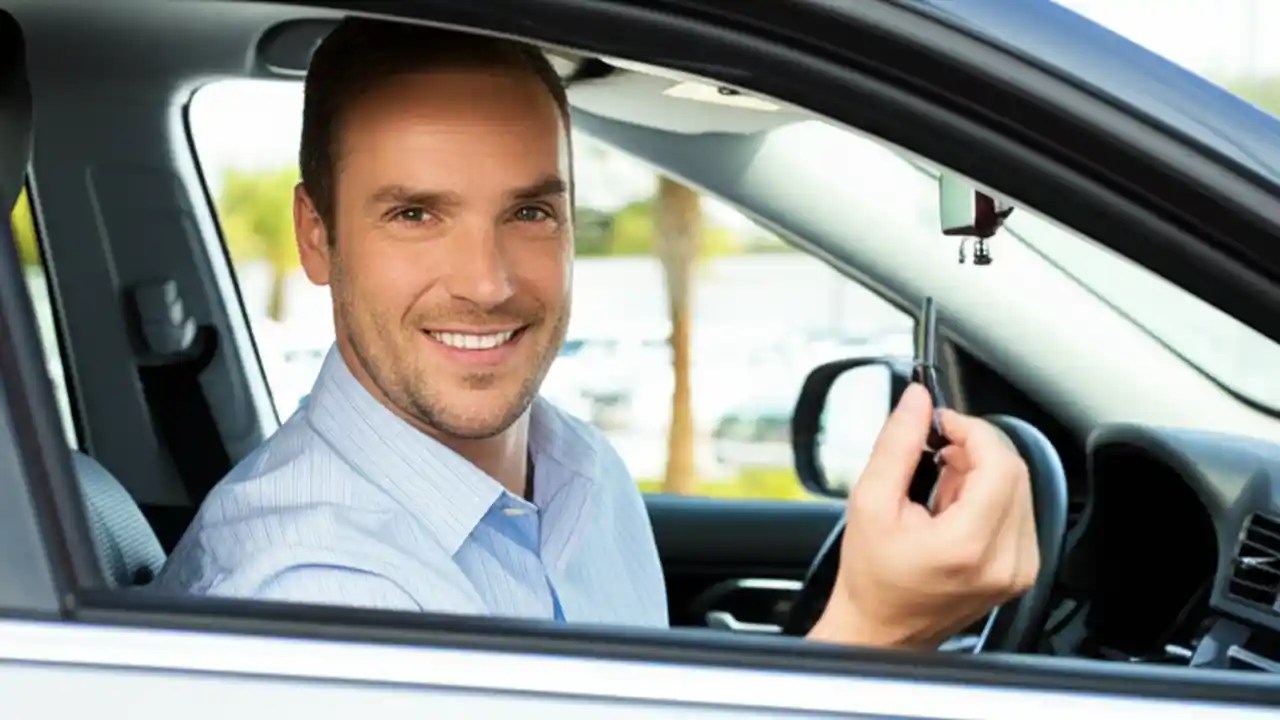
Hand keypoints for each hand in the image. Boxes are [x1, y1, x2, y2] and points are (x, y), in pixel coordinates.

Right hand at [808, 383, 1038, 649]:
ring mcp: (1018, 569)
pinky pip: (1018, 510)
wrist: (880, 629)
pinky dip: (989, 498)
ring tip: (939, 494)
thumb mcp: (870, 501)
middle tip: (935, 456)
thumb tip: (918, 401)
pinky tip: (954, 512)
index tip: (941, 423)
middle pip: (1014, 471)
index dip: (971, 430)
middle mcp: (1005, 560)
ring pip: (1019, 487)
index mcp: (968, 544)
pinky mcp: (1022, 571)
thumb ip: (897, 444)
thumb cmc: (871, 576)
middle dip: (974, 450)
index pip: (999, 462)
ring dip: (981, 474)